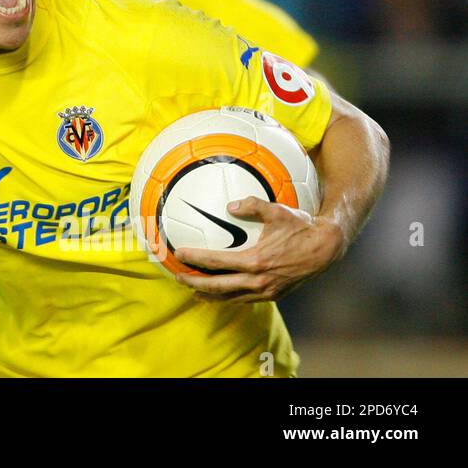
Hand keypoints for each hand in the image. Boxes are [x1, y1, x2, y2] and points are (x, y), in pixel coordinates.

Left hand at [174, 197, 345, 302]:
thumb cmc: (300, 227)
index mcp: (255, 261)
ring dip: (210, 294)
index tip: (179, 254)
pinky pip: (245, 299)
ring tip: (194, 291)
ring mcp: (267, 291)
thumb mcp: (277, 211)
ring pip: (231, 297)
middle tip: (178, 277)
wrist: (326, 249)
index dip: (195, 258)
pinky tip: (221, 293)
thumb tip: (230, 206)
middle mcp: (259, 281)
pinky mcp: (274, 295)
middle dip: (195, 283)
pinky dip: (229, 297)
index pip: (216, 262)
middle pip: (218, 286)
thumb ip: (251, 205)